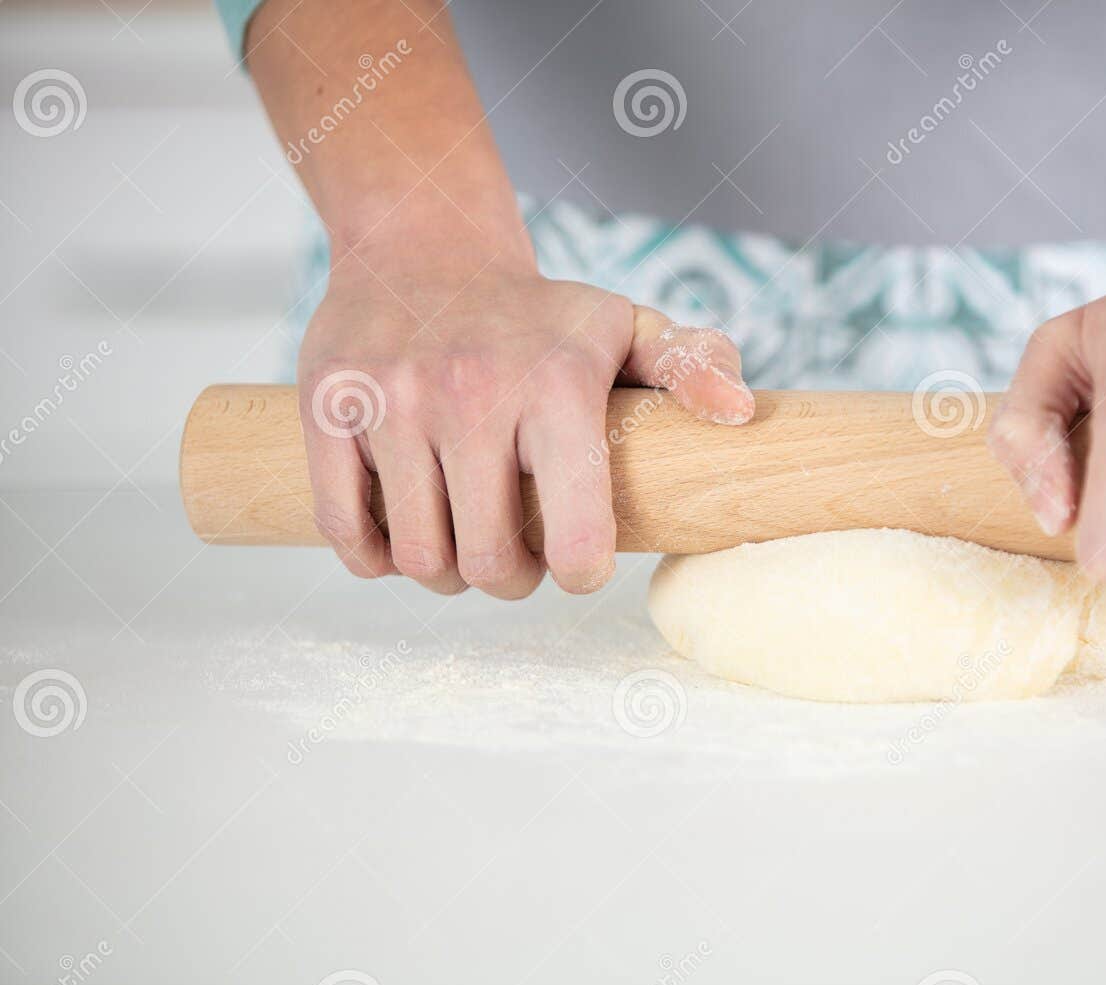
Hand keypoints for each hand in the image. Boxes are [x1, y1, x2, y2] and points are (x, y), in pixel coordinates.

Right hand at [298, 238, 750, 597]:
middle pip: (486, 561)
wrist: (423, 246)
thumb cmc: (538, 314)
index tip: (580, 564)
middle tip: (520, 564)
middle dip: (511, 582)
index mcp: (556, 384)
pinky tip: (405, 536)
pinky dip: (375, 557)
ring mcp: (391, 399)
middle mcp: (470, 390)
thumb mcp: (624, 326)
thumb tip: (741, 413)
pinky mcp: (328, 407)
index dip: (581, 572)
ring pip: (416, 556)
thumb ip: (689, 367)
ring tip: (466, 546)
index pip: (573, 532)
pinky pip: (343, 529)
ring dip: (446, 576)